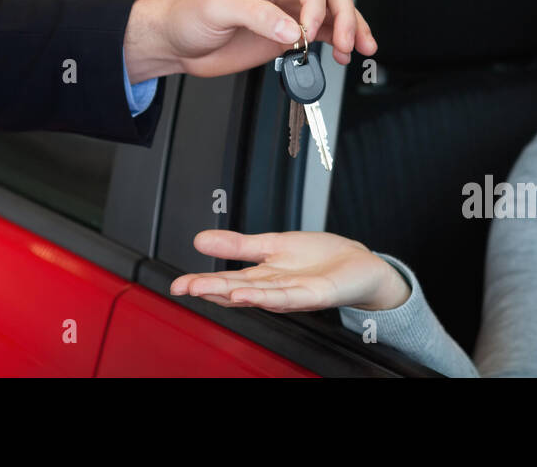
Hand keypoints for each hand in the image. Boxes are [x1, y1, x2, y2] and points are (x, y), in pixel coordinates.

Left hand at [123, 0, 377, 83]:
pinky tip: (345, 54)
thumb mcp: (217, 9)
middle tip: (346, 41)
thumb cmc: (188, 16)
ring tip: (359, 48)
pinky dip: (339, 42)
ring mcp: (289, 9)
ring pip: (333, 10)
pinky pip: (324, 32)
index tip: (308, 32)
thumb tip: (293, 31)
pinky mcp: (289, 32)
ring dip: (351, 28)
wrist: (177, 44)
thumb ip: (257, 16)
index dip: (316, 5)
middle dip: (344, 15)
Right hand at [169, 229, 411, 312]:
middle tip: (183, 287)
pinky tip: (247, 294)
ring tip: (207, 289)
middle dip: (209, 289)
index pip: (227, 281)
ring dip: (231, 294)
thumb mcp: (272, 244)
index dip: (202, 282)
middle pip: (237, 290)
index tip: (177, 284)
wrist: (359, 266)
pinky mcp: (315, 294)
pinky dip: (266, 296)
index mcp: (263, 277)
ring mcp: (294, 294)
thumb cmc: (320, 258)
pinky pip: (288, 297)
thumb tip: (200, 239)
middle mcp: (275, 290)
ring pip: (258, 295)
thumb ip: (238, 244)